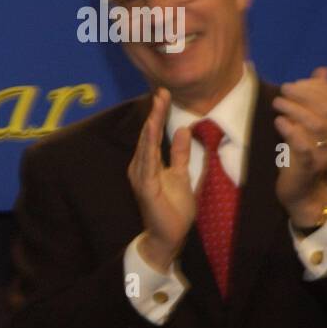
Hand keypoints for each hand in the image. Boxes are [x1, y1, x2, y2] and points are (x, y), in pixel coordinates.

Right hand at [128, 88, 194, 272]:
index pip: (154, 134)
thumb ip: (183, 154)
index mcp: (149, 163)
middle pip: (149, 135)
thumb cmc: (174, 209)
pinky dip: (149, 146)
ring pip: (147, 145)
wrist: (168, 236)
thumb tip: (185, 129)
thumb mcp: (183, 174)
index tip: (165, 94)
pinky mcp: (144, 187)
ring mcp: (141, 176)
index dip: (160, 114)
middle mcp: (141, 166)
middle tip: (162, 92)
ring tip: (157, 106)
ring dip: (152, 124)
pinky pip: (147, 163)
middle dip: (155, 113)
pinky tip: (152, 132)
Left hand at [274, 66, 326, 224]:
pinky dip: (291, 131)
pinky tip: (279, 122)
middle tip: (283, 89)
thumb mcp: (311, 125)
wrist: (304, 192)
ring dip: (295, 109)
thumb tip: (322, 71)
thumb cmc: (306, 154)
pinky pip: (303, 146)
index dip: (316, 87)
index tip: (296, 83)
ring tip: (277, 103)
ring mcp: (324, 153)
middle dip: (305, 94)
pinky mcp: (308, 166)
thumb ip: (318, 98)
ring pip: (316, 125)